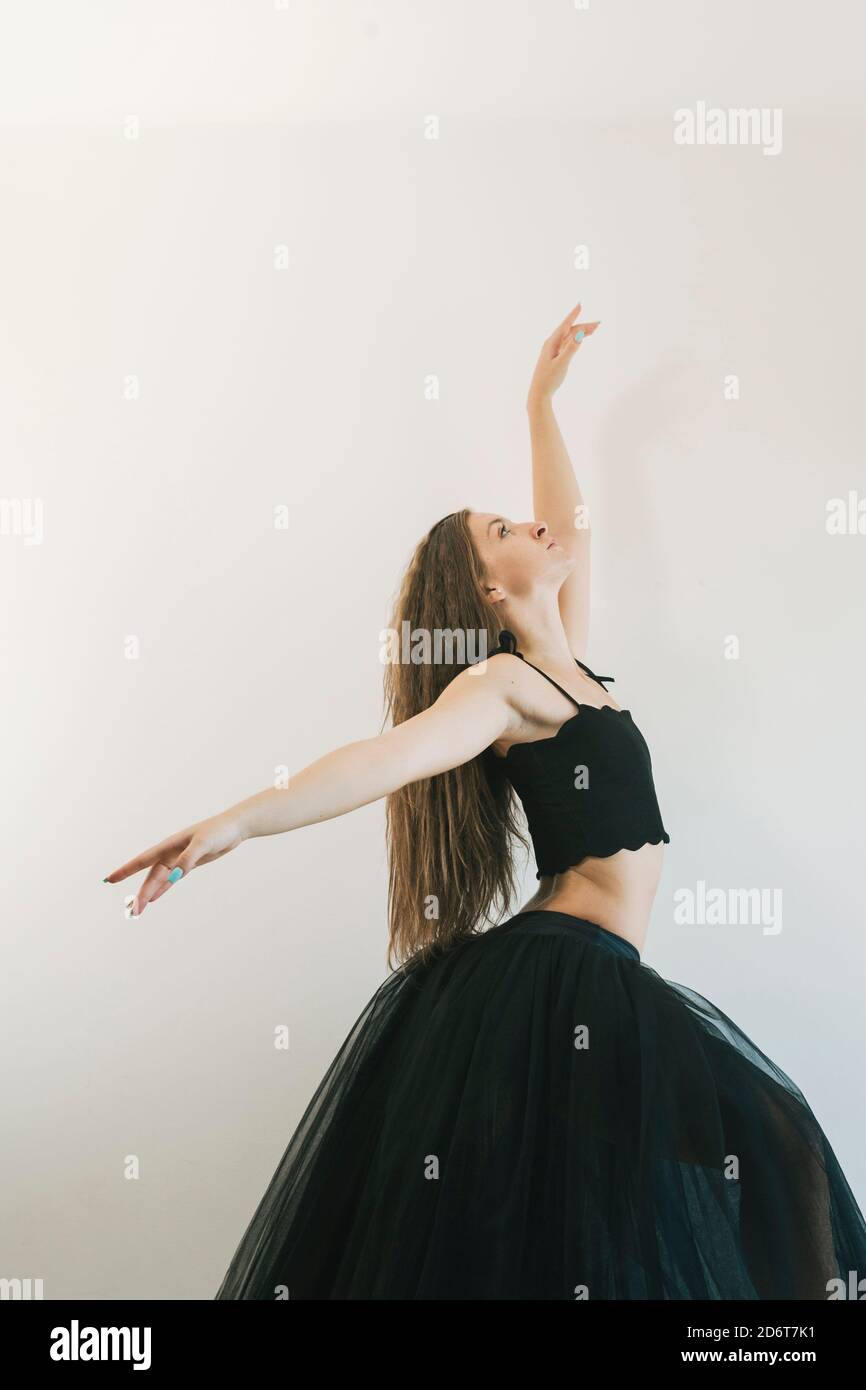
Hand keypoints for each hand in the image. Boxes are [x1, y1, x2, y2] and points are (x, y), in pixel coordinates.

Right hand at [103, 808, 246, 915]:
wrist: (233, 828)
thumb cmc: (218, 831)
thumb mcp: (203, 843)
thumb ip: (188, 859)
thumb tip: (174, 876)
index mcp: (169, 845)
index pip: (142, 860)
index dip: (125, 870)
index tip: (109, 880)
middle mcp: (170, 853)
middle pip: (150, 876)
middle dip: (141, 893)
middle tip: (133, 910)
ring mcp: (179, 859)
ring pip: (159, 880)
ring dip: (149, 893)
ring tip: (138, 909)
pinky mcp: (189, 864)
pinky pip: (171, 879)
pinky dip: (162, 889)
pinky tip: (153, 898)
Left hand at [527, 302, 600, 405]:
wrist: (539, 393)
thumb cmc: (549, 379)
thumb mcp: (562, 363)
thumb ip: (571, 349)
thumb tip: (580, 333)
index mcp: (551, 343)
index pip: (565, 325)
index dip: (573, 315)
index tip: (580, 304)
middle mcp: (552, 344)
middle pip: (570, 331)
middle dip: (584, 326)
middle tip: (599, 324)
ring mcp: (554, 350)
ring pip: (570, 337)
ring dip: (582, 332)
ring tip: (595, 329)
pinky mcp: (556, 357)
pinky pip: (568, 344)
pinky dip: (577, 339)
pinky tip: (582, 338)